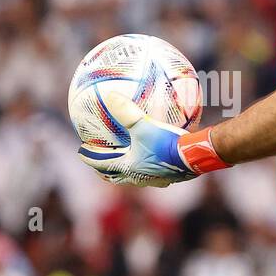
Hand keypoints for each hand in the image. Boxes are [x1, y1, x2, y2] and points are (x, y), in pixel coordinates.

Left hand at [77, 92, 198, 186]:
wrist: (194, 156)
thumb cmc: (166, 142)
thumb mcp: (143, 124)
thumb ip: (125, 111)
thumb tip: (110, 96)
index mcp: (130, 167)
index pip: (102, 165)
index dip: (90, 158)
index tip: (81, 152)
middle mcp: (140, 177)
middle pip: (116, 176)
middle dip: (105, 170)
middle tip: (99, 163)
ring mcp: (156, 179)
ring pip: (136, 177)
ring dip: (127, 171)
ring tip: (126, 161)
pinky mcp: (171, 177)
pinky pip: (155, 172)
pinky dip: (149, 165)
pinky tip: (156, 155)